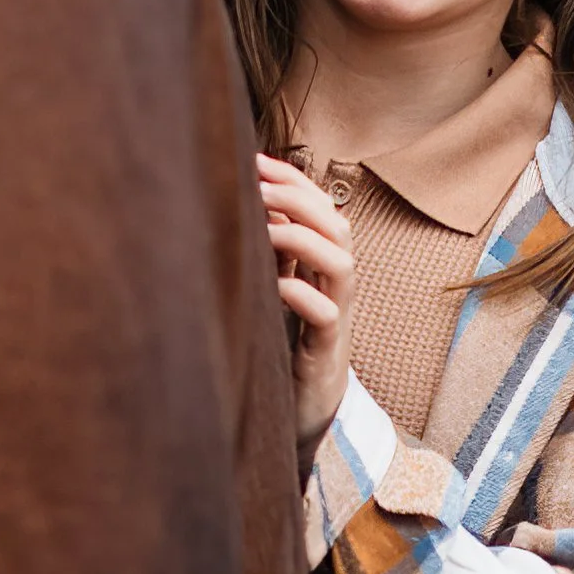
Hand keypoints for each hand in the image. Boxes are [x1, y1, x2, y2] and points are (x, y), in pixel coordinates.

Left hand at [259, 154, 353, 471]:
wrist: (305, 414)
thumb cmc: (282, 347)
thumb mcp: (273, 292)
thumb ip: (267, 255)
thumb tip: (232, 207)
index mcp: (323, 267)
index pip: (321, 207)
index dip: (293, 180)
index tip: (255, 159)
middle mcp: (336, 286)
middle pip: (338, 225)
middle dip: (299, 198)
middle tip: (257, 188)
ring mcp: (336, 318)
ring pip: (341, 263)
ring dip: (303, 237)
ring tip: (264, 226)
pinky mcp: (324, 352)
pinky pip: (325, 314)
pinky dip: (299, 292)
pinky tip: (272, 283)